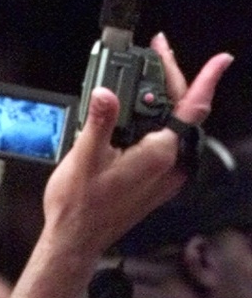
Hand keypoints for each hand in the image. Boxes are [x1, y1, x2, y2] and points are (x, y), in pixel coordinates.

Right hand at [43, 41, 232, 255]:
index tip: (222, 60)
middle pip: (181, 113)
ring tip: (145, 81)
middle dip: (170, 81)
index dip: (206, 79)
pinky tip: (137, 119)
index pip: (191, 108)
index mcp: (158, 154)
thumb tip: (106, 93)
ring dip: (162, 103)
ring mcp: (163, 176)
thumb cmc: (79, 207)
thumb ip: (99, 121)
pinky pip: (165, 146)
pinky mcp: (154, 183)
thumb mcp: (84, 158)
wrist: (75, 241)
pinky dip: (156, 125)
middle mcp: (168, 165)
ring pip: (173, 129)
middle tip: (157, 56)